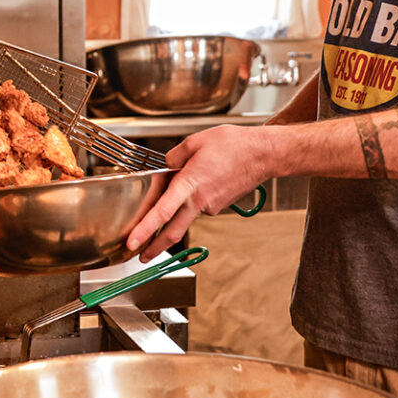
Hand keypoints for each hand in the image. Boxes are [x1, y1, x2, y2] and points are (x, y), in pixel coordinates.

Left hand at [126, 126, 274, 259]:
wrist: (264, 155)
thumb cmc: (235, 145)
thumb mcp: (196, 141)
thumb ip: (174, 156)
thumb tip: (167, 167)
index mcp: (190, 184)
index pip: (163, 212)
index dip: (145, 229)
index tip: (132, 242)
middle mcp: (200, 201)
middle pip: (173, 232)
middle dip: (154, 247)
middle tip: (140, 256)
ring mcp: (210, 206)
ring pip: (185, 217)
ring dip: (172, 217)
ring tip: (170, 203)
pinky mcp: (218, 206)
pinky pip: (198, 205)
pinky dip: (191, 201)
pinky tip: (197, 185)